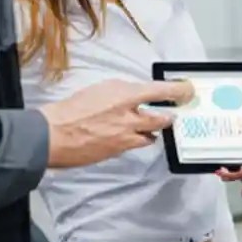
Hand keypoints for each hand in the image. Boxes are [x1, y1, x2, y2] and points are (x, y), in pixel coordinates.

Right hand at [39, 79, 194, 167]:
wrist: (53, 135)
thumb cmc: (72, 109)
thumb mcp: (100, 89)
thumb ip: (122, 92)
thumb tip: (135, 95)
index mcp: (124, 96)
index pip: (160, 91)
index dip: (178, 91)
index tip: (187, 90)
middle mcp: (129, 118)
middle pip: (162, 120)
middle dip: (169, 117)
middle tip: (173, 113)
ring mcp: (124, 137)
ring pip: (150, 136)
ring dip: (151, 132)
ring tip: (147, 126)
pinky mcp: (118, 152)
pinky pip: (133, 145)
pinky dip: (134, 140)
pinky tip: (126, 136)